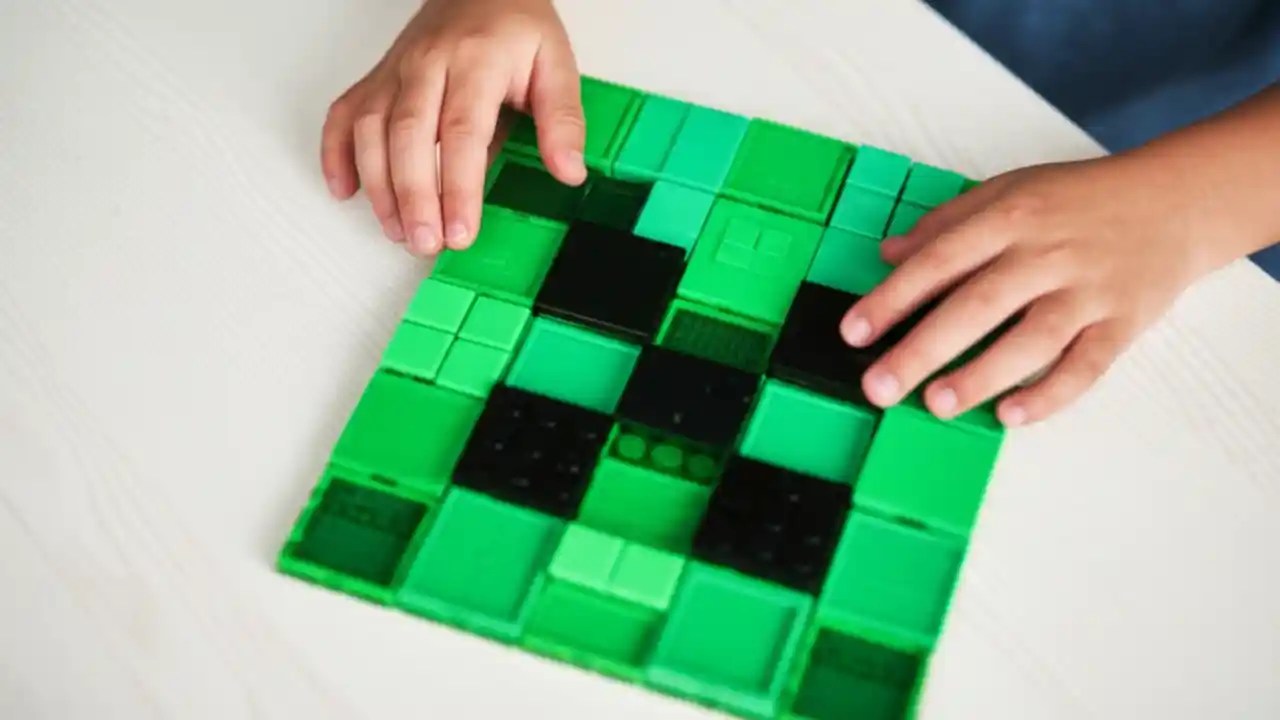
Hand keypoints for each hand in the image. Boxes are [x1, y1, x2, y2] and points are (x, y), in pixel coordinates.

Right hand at [321, 0, 586, 255]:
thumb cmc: (515, 27)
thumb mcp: (556, 64)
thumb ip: (563, 119)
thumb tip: (570, 171)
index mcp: (476, 61)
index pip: (462, 132)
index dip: (459, 188)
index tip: (462, 231)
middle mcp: (427, 65)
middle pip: (409, 137)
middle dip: (414, 197)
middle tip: (426, 243)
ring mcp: (395, 72)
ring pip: (371, 130)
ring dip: (379, 187)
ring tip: (397, 231)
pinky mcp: (376, 80)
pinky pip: (343, 115)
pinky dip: (336, 154)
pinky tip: (345, 190)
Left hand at [840, 156, 1213, 426]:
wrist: (1176, 201)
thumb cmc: (1077, 200)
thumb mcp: (1009, 190)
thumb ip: (945, 224)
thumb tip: (886, 255)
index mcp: (1010, 217)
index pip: (940, 259)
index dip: (892, 297)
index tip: (852, 332)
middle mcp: (1047, 254)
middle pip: (977, 305)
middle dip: (922, 349)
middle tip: (878, 387)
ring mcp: (1088, 292)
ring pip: (1030, 340)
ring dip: (981, 375)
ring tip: (936, 404)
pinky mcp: (1123, 323)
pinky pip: (1086, 365)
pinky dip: (1050, 394)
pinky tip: (1011, 415)